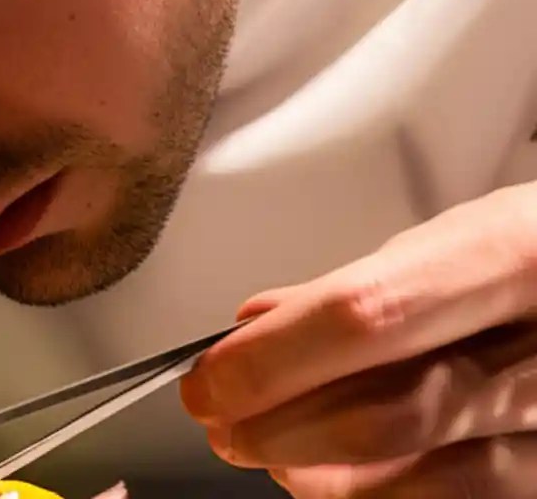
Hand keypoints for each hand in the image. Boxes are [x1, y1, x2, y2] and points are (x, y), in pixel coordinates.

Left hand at [180, 183, 536, 497]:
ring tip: (261, 449)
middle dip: (282, 424)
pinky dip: (380, 495)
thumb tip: (254, 322)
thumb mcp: (460, 240)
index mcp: (520, 252)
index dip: (275, 357)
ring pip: (425, 469)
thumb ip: (359, 286)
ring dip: (319, 469)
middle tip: (219, 420)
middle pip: (394, 407)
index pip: (372, 315)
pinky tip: (327, 479)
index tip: (209, 377)